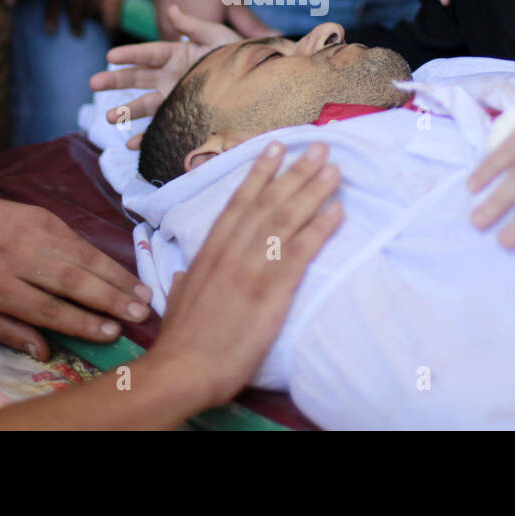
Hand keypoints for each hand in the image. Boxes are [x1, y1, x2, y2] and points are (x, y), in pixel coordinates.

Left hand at [0, 188, 152, 359]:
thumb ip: (6, 331)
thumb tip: (43, 352)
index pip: (45, 307)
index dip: (81, 321)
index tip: (111, 333)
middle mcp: (18, 257)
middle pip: (71, 280)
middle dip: (109, 298)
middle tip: (139, 314)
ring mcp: (35, 233)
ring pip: (84, 257)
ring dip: (117, 278)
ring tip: (144, 295)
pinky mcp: (49, 217)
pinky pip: (82, 243)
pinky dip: (108, 261)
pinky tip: (127, 276)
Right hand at [89, 4, 243, 147]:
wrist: (259, 83)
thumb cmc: (238, 55)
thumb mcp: (218, 37)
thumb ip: (193, 26)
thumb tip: (172, 8)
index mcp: (176, 54)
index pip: (148, 53)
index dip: (130, 54)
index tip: (111, 56)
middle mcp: (169, 77)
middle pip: (137, 78)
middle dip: (115, 81)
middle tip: (93, 83)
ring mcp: (173, 98)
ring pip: (144, 105)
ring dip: (126, 111)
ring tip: (109, 118)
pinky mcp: (181, 118)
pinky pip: (159, 128)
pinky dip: (145, 137)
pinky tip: (131, 144)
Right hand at [148, 141, 341, 408]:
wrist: (184, 369)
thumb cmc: (181, 339)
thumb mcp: (177, 299)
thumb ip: (186, 280)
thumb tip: (188, 271)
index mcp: (210, 250)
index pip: (239, 201)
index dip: (259, 173)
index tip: (276, 147)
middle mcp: (233, 250)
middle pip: (269, 202)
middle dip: (295, 171)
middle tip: (319, 146)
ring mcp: (253, 268)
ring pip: (287, 219)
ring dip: (313, 191)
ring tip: (334, 169)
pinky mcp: (272, 291)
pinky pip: (301, 252)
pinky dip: (320, 229)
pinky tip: (337, 212)